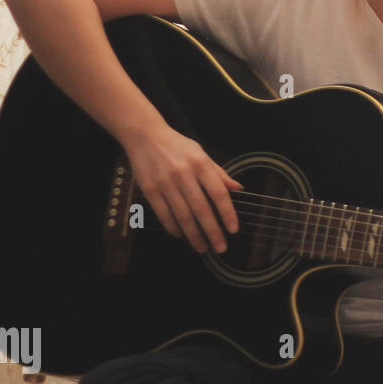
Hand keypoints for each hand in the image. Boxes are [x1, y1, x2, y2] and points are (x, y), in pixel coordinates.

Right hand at [123, 125, 240, 253]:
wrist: (145, 136)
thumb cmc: (177, 145)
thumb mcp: (202, 153)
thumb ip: (219, 173)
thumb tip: (238, 188)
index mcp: (201, 164)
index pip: (219, 193)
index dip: (228, 214)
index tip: (233, 230)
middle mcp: (184, 174)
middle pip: (201, 209)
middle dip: (212, 232)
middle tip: (220, 247)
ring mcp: (165, 182)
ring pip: (182, 215)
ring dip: (193, 235)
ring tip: (202, 247)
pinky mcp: (149, 189)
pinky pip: (163, 213)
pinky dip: (173, 227)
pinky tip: (180, 235)